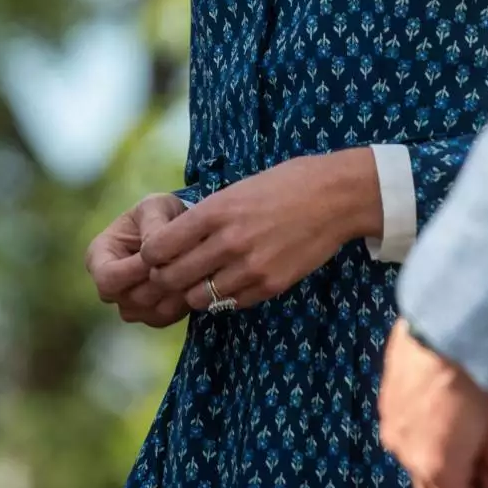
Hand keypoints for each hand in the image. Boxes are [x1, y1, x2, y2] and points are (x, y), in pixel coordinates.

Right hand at [85, 193, 190, 326]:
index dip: (134, 271)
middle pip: (128, 298)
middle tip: (185, 263)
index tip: (161, 255)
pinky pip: (163, 318)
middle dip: (158, 281)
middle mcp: (108, 286)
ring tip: (193, 270)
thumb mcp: (155, 206)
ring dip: (172, 293)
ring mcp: (128, 303)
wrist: (178, 226)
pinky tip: (194, 282)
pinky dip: (180, 303)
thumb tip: (152, 247)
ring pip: (146, 312)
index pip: (108, 278)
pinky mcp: (149, 314)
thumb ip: (152, 223)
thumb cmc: (159, 212)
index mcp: (99, 256)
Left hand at [141, 150, 381, 311]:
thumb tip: (176, 241)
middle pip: (172, 278)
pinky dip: (225, 297)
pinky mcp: (269, 286)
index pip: (158, 248)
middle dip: (165, 278)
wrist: (337, 196)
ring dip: (195, 291)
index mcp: (216, 211)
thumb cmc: (287, 184)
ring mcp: (250, 267)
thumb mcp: (239, 188)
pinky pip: (230, 304)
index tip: (157, 254)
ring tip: (204, 279)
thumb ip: (209, 216)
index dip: (151, 255)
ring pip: (198, 298)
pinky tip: (233, 280)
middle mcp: (229, 242)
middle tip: (172, 274)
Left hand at [379, 317, 487, 487]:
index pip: (419, 447)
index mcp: (398, 404)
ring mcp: (414, 453)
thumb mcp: (443, 339)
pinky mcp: (438, 464)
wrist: (451, 317)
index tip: (478, 466)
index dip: (449, 460)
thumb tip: (474, 355)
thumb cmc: (454, 317)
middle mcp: (399, 435)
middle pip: (426, 483)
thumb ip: (449, 358)